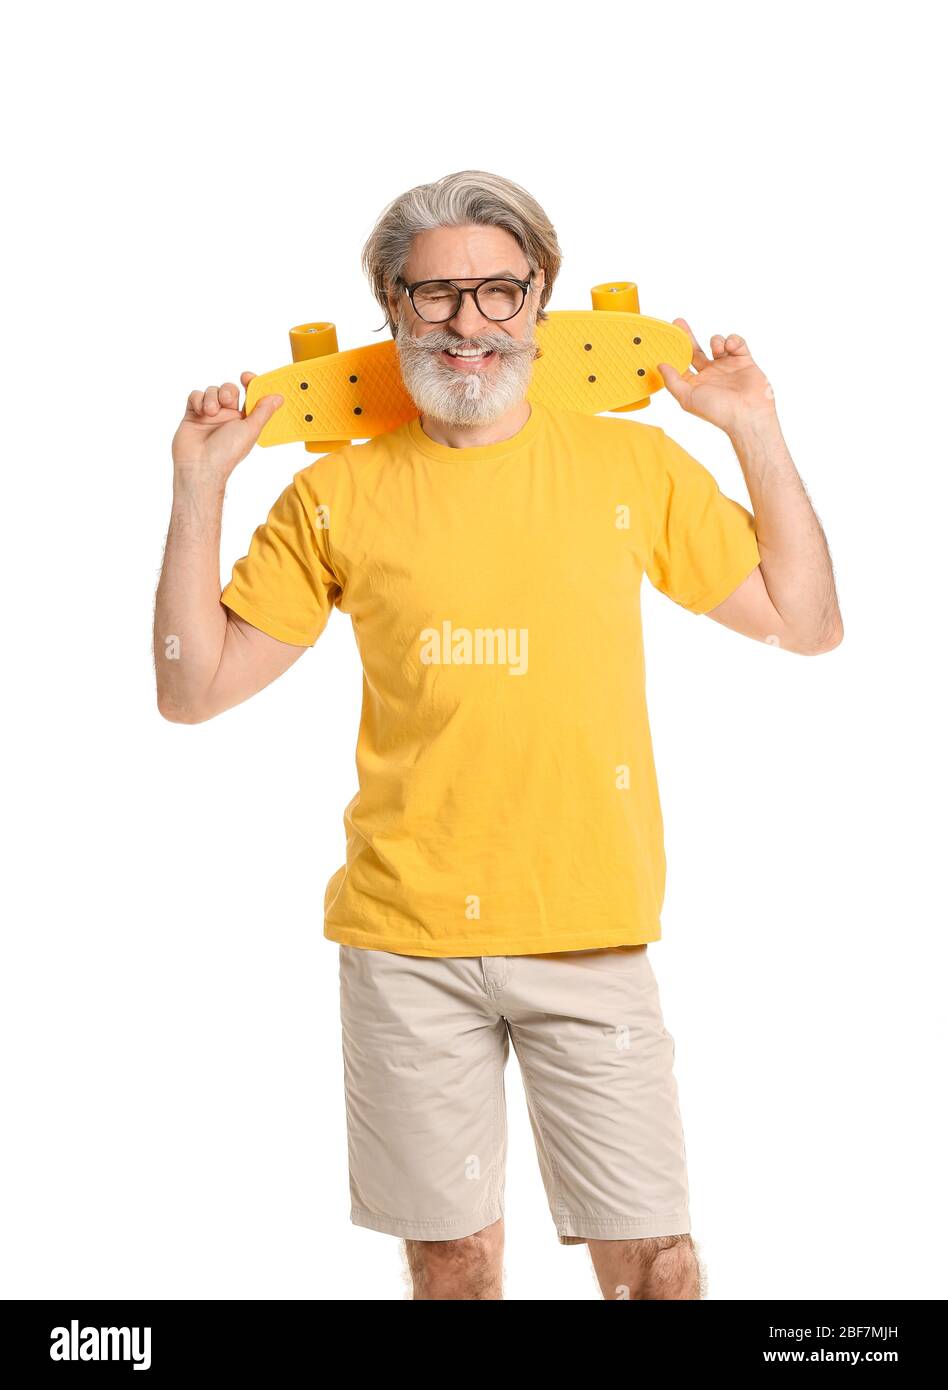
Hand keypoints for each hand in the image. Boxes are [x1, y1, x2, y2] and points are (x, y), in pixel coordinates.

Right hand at [171, 372, 282, 481]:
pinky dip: (198, 400)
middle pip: (229, 389)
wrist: (199, 465)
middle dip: (228, 391)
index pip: (249, 395)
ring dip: (211, 397)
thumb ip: (264, 411)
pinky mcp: (193, 414)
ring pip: (212, 391)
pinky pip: (196, 396)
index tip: (247, 377)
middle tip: (226, 400)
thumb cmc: (227, 453)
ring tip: (210, 412)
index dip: (250, 383)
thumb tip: (279, 397)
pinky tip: (201, 412)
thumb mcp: (251, 430)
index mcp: (244, 420)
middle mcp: (227, 416)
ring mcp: (210, 415)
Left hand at [657, 320, 776, 435]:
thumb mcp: (687, 397)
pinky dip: (733, 340)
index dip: (674, 351)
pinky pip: (737, 342)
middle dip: (687, 336)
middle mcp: (710, 374)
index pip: (681, 363)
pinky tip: (730, 347)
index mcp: (696, 383)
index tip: (666, 338)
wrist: (748, 413)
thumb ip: (673, 381)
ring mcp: (727, 366)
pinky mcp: (744, 361)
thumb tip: (660, 365)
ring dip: (716, 340)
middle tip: (678, 322)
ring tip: (718, 349)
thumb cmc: (717, 410)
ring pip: (717, 343)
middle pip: (695, 350)